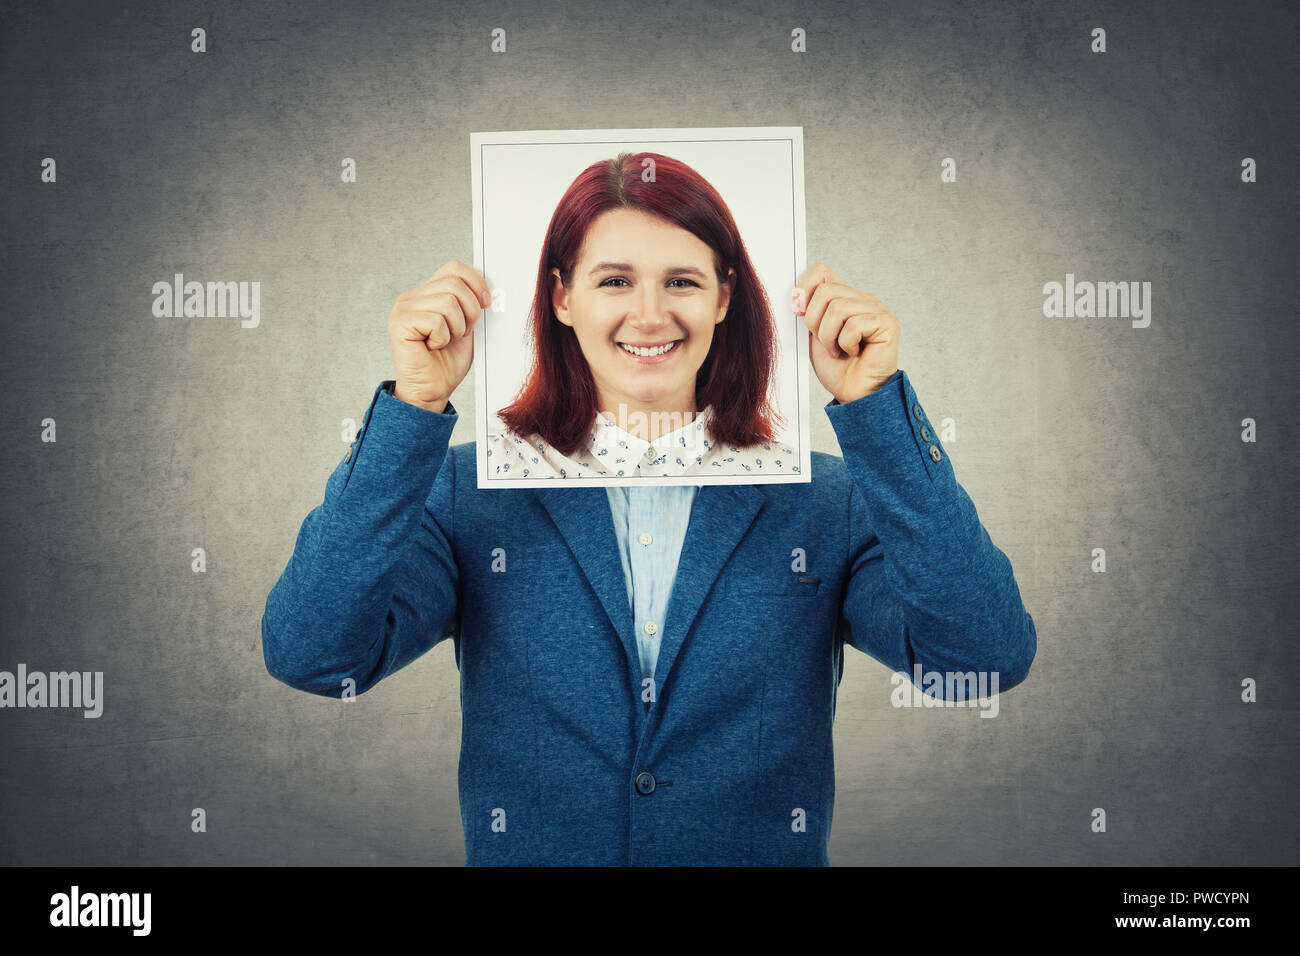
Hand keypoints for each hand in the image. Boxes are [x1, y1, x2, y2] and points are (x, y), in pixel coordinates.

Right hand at [388, 259, 489, 412]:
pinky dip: (443, 337)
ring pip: (448, 302)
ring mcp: (403, 308)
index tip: (485, 303)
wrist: (432, 390)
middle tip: (460, 332)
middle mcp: (412, 297)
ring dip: (456, 328)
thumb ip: (470, 304)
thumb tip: (486, 289)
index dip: (476, 283)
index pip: (455, 268)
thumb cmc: (446, 363)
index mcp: (428, 293)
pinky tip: (432, 346)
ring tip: (445, 341)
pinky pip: (436, 320)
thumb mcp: (466, 327)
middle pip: (455, 283)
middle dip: (470, 311)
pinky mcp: (400, 323)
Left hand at [793, 264, 899, 403]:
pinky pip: (853, 325)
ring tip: (838, 350)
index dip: (804, 289)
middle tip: (825, 342)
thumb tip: (796, 295)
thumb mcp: (814, 335)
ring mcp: (878, 309)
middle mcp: (863, 298)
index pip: (821, 271)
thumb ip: (809, 312)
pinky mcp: (888, 323)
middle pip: (825, 291)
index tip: (798, 312)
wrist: (854, 394)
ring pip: (837, 308)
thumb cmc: (837, 369)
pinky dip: (845, 344)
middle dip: (814, 322)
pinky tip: (854, 352)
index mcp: (846, 297)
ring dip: (829, 337)